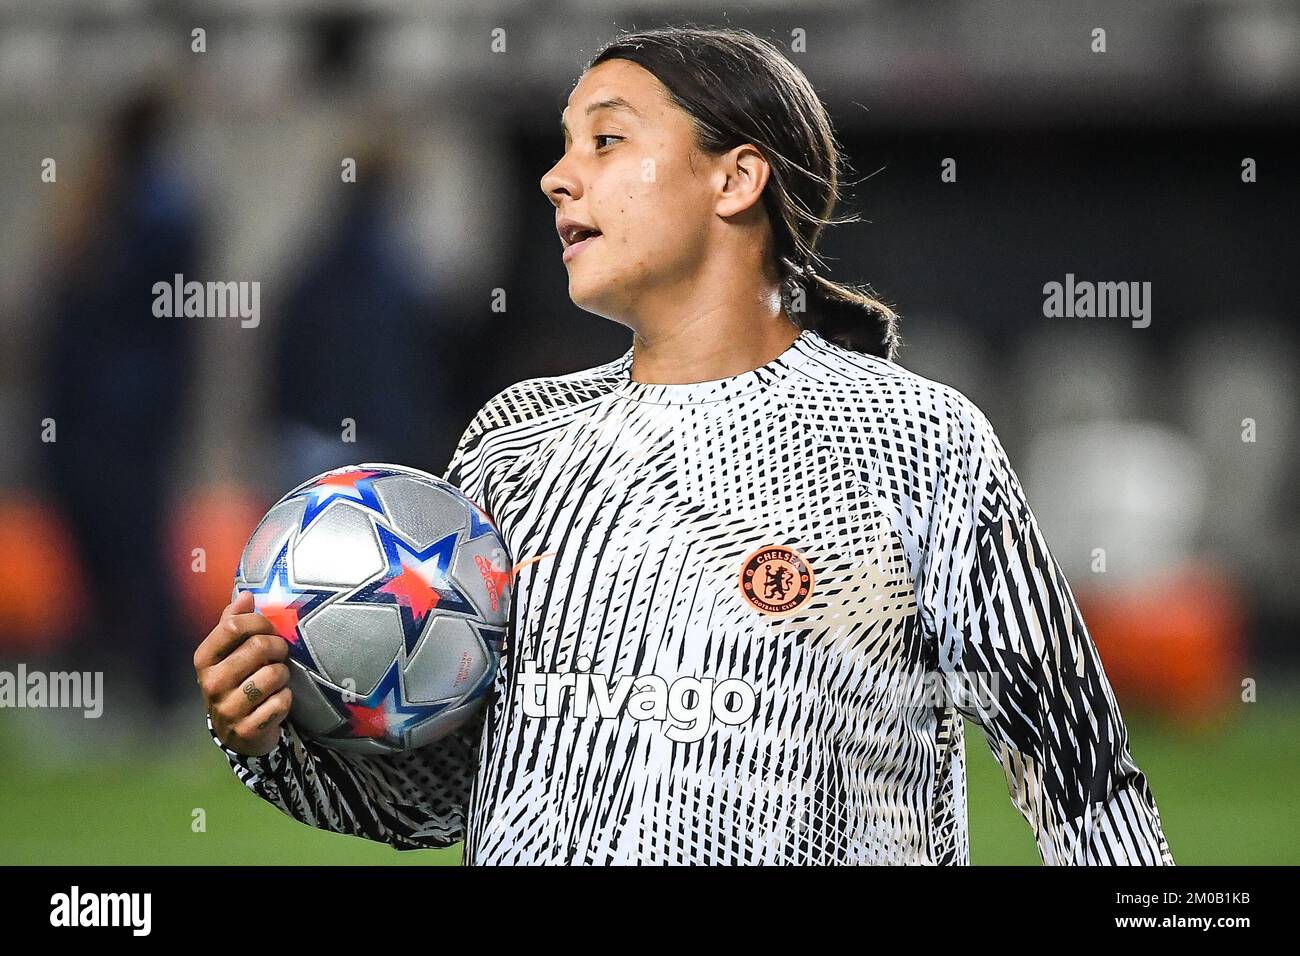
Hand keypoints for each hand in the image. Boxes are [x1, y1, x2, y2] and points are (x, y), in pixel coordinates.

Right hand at [194, 591, 292, 756]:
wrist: (237, 733)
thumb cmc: (237, 682)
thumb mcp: (228, 653)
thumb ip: (233, 623)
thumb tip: (246, 595)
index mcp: (204, 659)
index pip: (233, 626)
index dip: (260, 622)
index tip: (269, 629)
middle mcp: (211, 683)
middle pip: (258, 647)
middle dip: (278, 648)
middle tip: (280, 655)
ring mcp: (227, 709)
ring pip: (274, 674)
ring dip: (283, 675)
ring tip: (276, 679)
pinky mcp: (247, 729)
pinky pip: (281, 702)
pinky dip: (285, 699)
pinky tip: (275, 702)